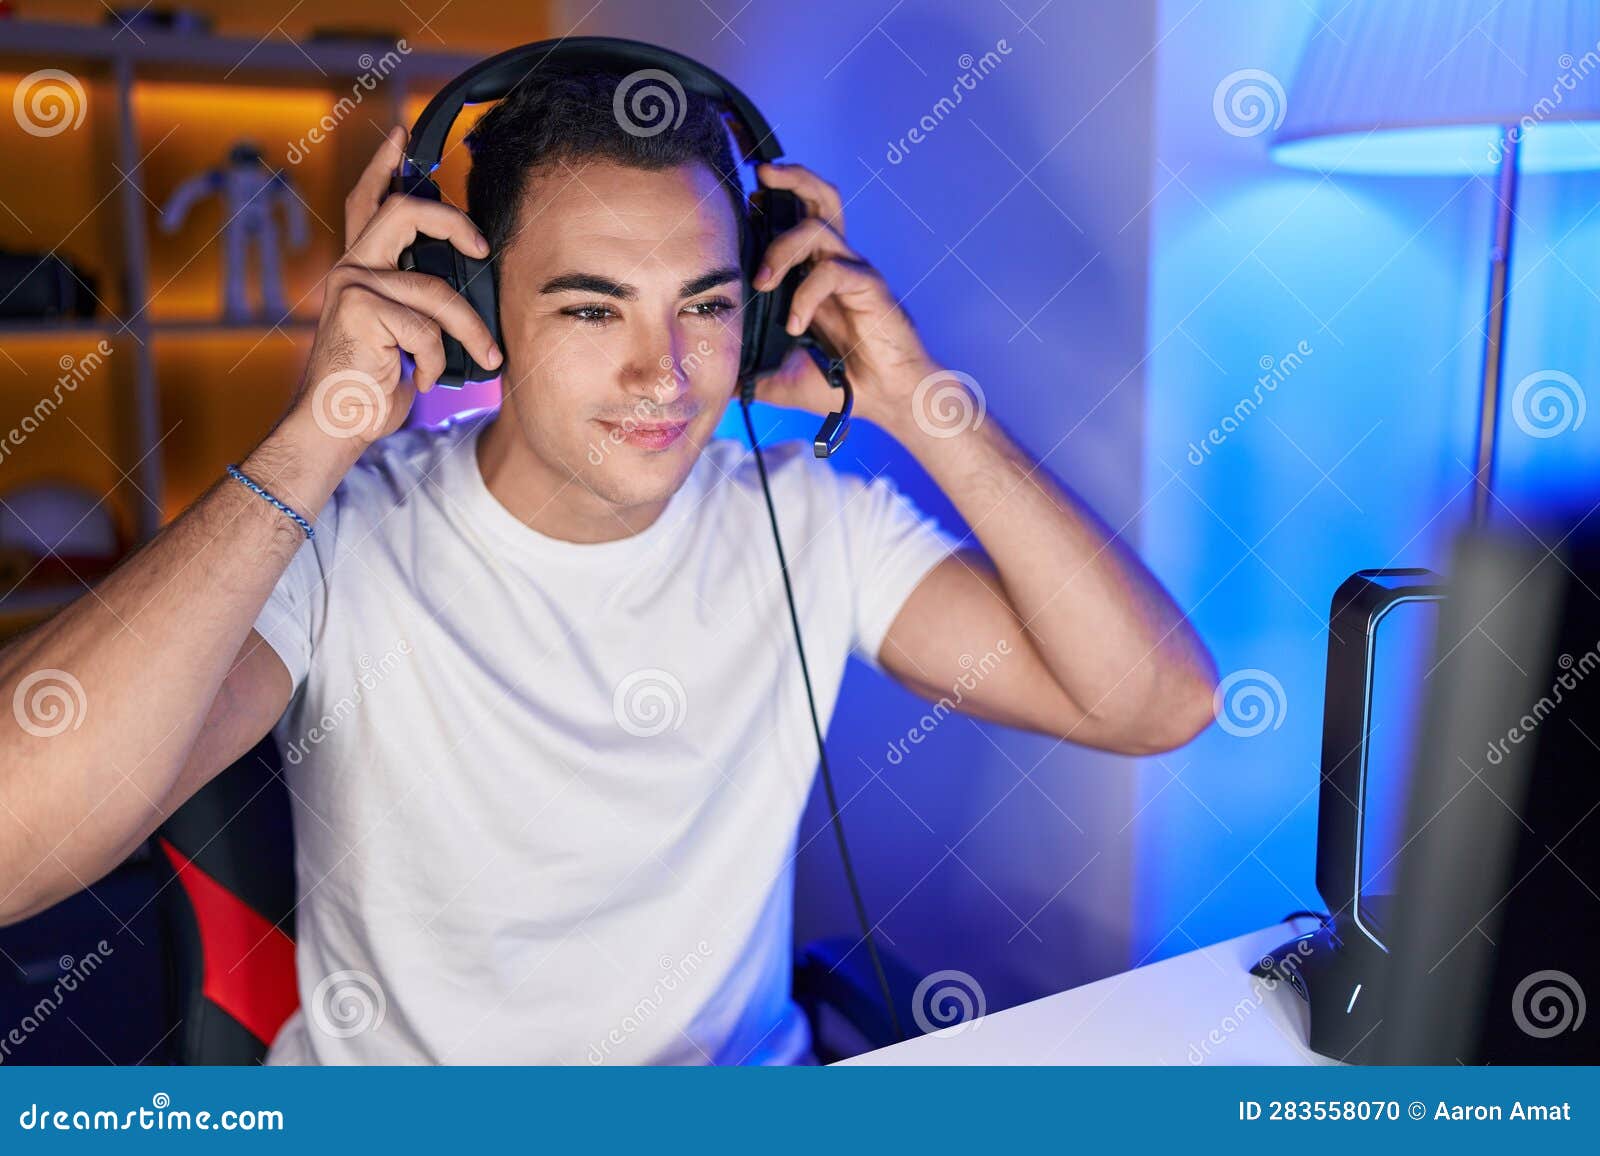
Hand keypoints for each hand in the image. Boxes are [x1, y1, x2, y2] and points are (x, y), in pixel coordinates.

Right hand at [285, 125, 502, 459]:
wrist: (337, 422)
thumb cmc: (374, 383)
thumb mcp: (404, 334)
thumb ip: (420, 301)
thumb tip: (468, 284)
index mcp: (363, 268)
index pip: (370, 202)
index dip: (386, 166)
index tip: (404, 136)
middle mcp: (353, 268)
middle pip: (403, 212)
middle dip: (452, 221)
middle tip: (481, 245)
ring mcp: (352, 286)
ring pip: (435, 289)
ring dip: (470, 330)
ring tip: (485, 357)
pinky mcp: (360, 311)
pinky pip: (424, 327)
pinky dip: (436, 358)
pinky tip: (422, 378)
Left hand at [748, 162, 941, 433]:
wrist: (889, 399)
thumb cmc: (844, 382)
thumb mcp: (784, 376)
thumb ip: (754, 371)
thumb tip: (718, 379)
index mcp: (815, 274)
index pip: (796, 220)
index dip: (771, 201)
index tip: (743, 198)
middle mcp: (834, 264)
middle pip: (819, 198)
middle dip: (791, 177)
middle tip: (760, 173)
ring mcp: (854, 273)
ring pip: (818, 227)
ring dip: (781, 248)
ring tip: (763, 283)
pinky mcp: (869, 288)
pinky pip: (832, 271)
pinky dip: (806, 295)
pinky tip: (797, 326)